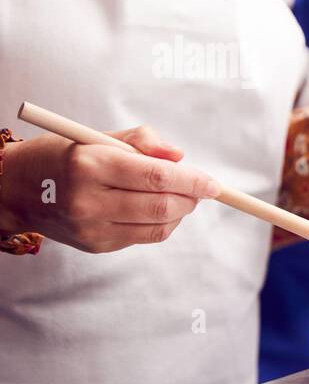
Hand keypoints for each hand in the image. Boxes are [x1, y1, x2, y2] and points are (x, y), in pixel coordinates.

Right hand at [0, 128, 218, 252]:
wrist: (14, 190)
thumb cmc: (62, 157)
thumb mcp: (95, 137)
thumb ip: (141, 141)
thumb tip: (180, 156)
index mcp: (89, 165)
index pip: (156, 177)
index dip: (192, 180)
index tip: (213, 183)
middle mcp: (88, 200)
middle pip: (161, 205)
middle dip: (191, 198)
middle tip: (201, 189)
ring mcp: (91, 227)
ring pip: (158, 226)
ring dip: (181, 212)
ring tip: (182, 197)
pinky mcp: (96, 245)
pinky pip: (144, 237)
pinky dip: (163, 224)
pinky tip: (160, 210)